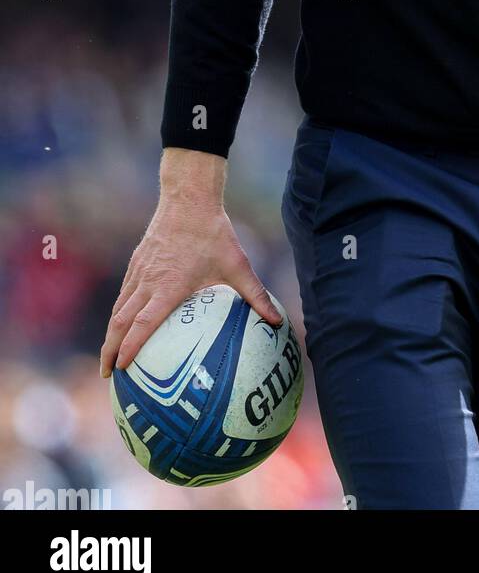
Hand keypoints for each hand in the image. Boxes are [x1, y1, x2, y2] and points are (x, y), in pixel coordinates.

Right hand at [99, 150, 282, 377]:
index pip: (143, 325)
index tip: (120, 369)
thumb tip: (278, 322)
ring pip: (119, 308)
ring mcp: (139, 272)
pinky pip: (124, 293)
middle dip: (109, 350)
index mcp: (169, 287)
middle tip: (106, 374)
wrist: (188, 198)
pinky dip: (118, 312)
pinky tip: (122, 322)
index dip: (129, 348)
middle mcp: (149, 282)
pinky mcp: (137, 262)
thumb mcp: (239, 265)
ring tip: (108, 355)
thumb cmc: (214, 233)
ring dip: (110, 333)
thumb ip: (256, 295)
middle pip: (120, 322)